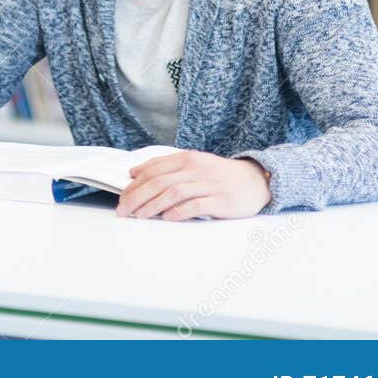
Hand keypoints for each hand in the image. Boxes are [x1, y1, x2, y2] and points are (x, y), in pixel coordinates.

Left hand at [116, 151, 271, 219]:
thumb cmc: (219, 175)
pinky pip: (195, 206)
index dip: (134, 185)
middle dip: (137, 197)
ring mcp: (209, 184)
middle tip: (123, 211)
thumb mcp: (193, 164)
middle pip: (159, 182)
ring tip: (138, 217)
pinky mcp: (221, 200)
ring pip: (173, 193)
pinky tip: (165, 218)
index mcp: (187, 158)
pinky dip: (178, 212)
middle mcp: (196, 169)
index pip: (153, 170)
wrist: (256, 181)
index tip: (121, 198)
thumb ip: (166, 167)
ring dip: (152, 206)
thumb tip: (134, 174)